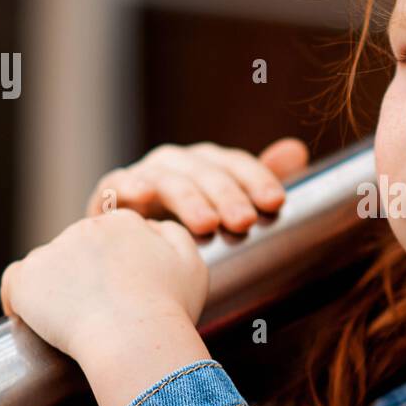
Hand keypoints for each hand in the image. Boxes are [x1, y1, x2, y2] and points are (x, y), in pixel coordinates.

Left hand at [0, 209, 207, 362]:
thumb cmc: (169, 308)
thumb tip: (151, 226)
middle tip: (104, 313)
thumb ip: (172, 235)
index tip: (122, 291)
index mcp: (124, 222)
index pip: (111, 237)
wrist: (135, 340)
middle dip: (87, 275)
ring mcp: (52, 252)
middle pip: (80, 249)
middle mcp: (85, 228)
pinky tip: (30, 315)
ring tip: (76, 322)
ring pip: (50, 266)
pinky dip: (20, 297)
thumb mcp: (192, 264)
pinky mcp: (27, 278)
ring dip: (58, 287)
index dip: (115, 265)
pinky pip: (15, 283)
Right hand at [85, 136, 309, 234]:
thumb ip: (257, 183)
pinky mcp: (108, 195)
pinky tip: (141, 198)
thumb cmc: (182, 232)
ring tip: (206, 224)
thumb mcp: (224, 209)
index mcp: (206, 165)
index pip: (235, 163)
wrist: (125, 256)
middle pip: (204, 170)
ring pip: (167, 178)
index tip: (276, 202)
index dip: (256, 178)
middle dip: (226, 194)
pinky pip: (115, 185)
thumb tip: (297, 149)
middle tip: (244, 222)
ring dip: (187, 198)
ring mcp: (141, 176)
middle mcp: (175, 164)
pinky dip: (127, 187)